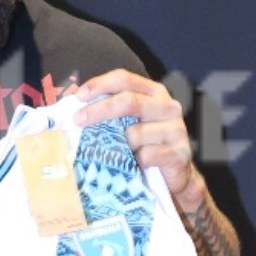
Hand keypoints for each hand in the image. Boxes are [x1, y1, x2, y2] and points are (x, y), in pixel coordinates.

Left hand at [78, 69, 201, 220]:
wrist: (174, 176)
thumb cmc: (145, 145)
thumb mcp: (130, 122)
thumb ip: (112, 111)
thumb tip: (76, 106)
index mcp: (155, 93)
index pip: (126, 79)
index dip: (101, 84)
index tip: (80, 97)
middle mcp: (168, 107)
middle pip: (130, 101)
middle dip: (99, 110)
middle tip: (79, 121)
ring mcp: (177, 130)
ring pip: (136, 133)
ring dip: (121, 145)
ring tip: (121, 153)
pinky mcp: (179, 153)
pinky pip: (147, 155)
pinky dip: (136, 162)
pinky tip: (137, 165)